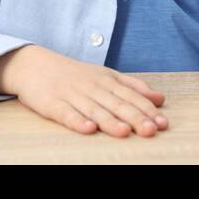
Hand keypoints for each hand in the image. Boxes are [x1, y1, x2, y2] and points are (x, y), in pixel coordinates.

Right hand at [0, 45, 168, 136]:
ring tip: (125, 132)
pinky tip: (88, 129)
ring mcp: (72, 95)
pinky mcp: (52, 104)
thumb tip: (160, 98)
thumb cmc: (75, 75)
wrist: (35, 65)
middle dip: (135, 117)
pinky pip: (66, 114)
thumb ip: (133, 86)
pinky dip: (77, 121)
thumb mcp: (106, 76)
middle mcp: (92, 87)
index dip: (147, 109)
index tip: (163, 122)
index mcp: (106, 80)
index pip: (131, 96)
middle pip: (116, 104)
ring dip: (110, 121)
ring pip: (94, 110)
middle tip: (151, 130)